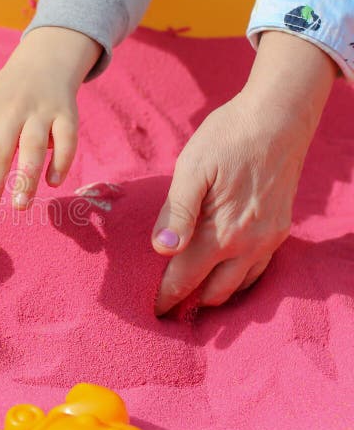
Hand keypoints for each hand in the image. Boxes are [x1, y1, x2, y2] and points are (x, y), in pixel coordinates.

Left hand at [0, 26, 101, 221]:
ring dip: (26, 178)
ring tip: (19, 206)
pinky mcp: (67, 114)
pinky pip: (66, 141)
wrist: (43, 61)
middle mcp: (10, 111)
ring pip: (32, 147)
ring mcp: (40, 112)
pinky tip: (53, 182)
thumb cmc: (6, 98)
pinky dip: (61, 162)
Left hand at [152, 32, 336, 313]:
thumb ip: (177, 212)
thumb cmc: (226, 138)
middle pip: (213, 291)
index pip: (185, 278)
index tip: (150, 311)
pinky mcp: (280, 229)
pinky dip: (239, 282)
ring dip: (214, 296)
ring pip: (238, 286)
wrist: (278, 117)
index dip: (165, 297)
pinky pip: (259, 270)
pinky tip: (224, 277)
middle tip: (165, 311)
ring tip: (190, 301)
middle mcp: (248, 244)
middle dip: (188, 304)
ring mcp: (268, 238)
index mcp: (221, 232)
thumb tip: (162, 250)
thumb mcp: (191, 168)